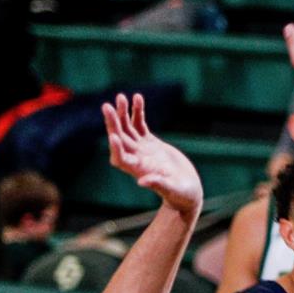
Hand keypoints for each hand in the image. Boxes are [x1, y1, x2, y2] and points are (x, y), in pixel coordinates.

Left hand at [103, 92, 202, 214]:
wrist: (186, 191)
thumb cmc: (180, 196)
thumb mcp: (172, 190)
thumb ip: (158, 185)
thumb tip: (142, 182)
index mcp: (138, 170)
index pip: (120, 158)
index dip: (115, 148)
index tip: (113, 136)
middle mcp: (136, 158)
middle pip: (120, 139)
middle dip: (113, 123)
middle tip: (107, 106)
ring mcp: (142, 149)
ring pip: (128, 128)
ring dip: (123, 113)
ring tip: (121, 97)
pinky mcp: (150, 142)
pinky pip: (140, 124)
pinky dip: (138, 112)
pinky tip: (137, 97)